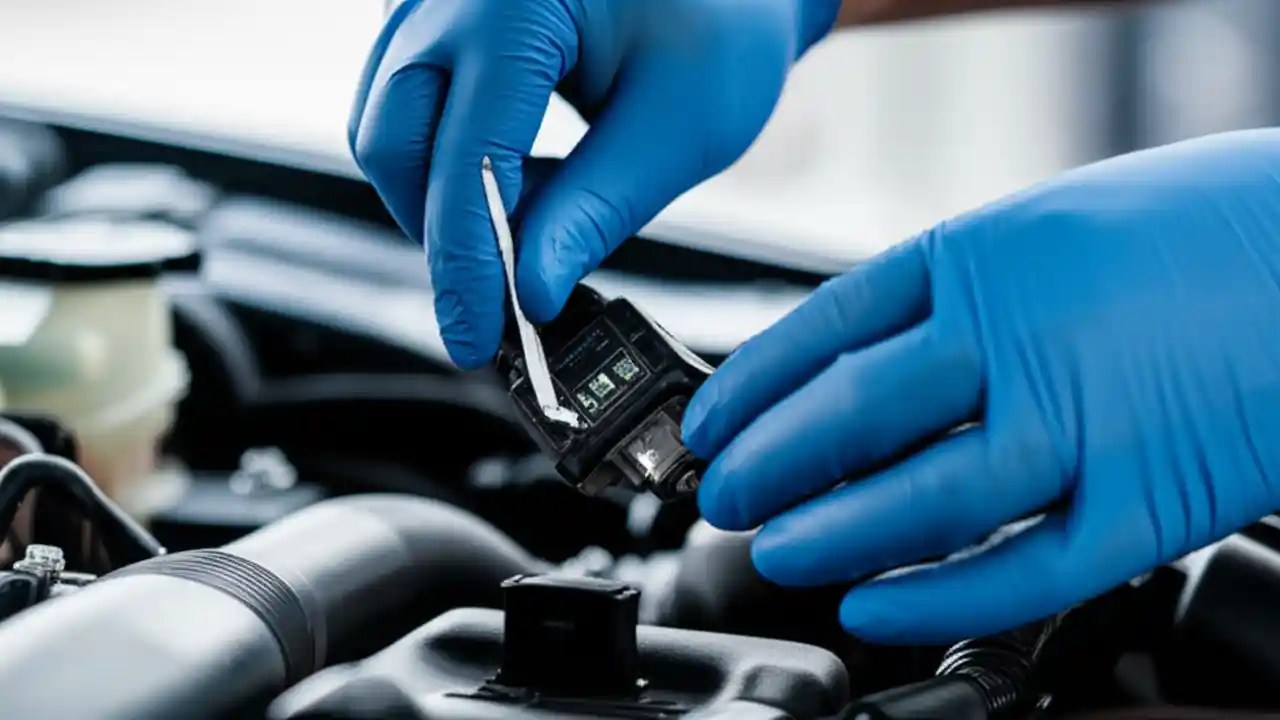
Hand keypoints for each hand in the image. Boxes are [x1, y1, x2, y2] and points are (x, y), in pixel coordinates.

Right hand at [349, 0, 839, 367]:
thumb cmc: (727, 26)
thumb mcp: (676, 131)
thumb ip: (594, 212)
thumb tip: (530, 292)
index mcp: (516, 3)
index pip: (465, 158)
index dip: (468, 263)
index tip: (478, 336)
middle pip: (393, 140)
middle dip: (438, 231)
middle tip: (499, 298)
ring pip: (388, 123)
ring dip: (439, 195)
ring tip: (531, 225)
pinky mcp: (444, 12)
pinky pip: (410, 98)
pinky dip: (448, 156)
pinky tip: (519, 178)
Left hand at [683, 129, 1279, 643]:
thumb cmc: (1194, 229)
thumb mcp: (1046, 227)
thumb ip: (955, 296)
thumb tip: (860, 364)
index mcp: (981, 256)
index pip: (824, 328)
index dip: (750, 384)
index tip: (708, 422)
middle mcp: (1016, 337)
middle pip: (850, 416)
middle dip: (765, 465)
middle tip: (720, 499)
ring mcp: (1080, 423)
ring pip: (919, 500)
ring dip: (827, 533)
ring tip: (772, 551)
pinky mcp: (1146, 502)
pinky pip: (1020, 569)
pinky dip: (935, 597)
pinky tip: (873, 606)